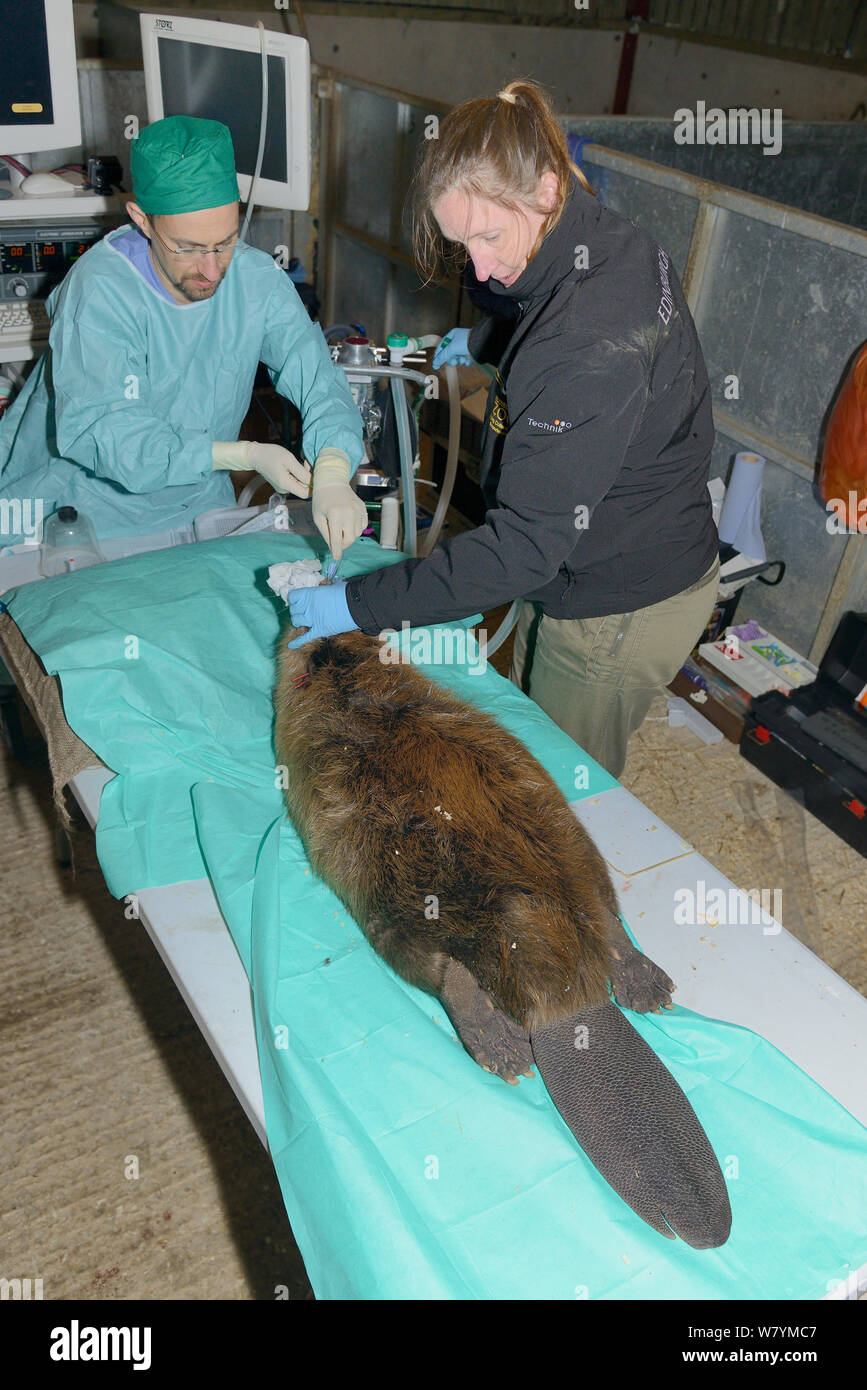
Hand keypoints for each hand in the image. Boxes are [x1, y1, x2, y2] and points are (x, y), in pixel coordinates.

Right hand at [247, 443, 311, 497]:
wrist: (255, 455)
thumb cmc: (271, 454)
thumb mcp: (289, 460)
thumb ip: (302, 473)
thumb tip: (314, 481)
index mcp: (286, 485)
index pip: (306, 494)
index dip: (313, 485)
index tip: (314, 472)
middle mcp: (284, 490)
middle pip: (304, 489)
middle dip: (309, 477)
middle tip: (307, 463)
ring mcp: (282, 488)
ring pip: (300, 485)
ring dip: (304, 475)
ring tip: (302, 463)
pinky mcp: (282, 484)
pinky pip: (294, 482)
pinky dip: (298, 475)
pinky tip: (295, 466)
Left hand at [288, 581, 358, 646]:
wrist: (358, 605)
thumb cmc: (347, 593)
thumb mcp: (331, 586)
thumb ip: (323, 589)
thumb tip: (324, 589)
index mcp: (310, 594)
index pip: (292, 597)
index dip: (294, 599)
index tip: (297, 600)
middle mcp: (308, 606)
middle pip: (293, 610)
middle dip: (296, 611)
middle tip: (303, 611)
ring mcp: (313, 619)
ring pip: (296, 622)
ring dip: (298, 622)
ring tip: (304, 621)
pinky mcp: (320, 630)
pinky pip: (305, 638)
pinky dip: (297, 642)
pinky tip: (291, 645)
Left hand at [311, 447, 367, 561]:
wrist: (333, 482)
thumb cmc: (322, 501)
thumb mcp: (318, 518)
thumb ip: (326, 534)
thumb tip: (334, 548)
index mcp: (335, 515)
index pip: (337, 539)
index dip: (337, 551)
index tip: (336, 558)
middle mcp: (349, 513)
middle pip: (350, 539)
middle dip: (343, 544)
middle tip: (337, 543)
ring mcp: (358, 510)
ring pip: (357, 533)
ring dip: (349, 536)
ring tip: (341, 529)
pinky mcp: (363, 508)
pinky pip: (363, 526)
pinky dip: (356, 528)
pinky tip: (348, 522)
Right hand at [432, 327, 473, 369]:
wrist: (482, 343)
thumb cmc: (466, 342)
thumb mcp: (451, 349)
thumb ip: (442, 356)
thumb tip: (435, 363)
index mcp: (452, 335)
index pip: (442, 346)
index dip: (439, 355)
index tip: (436, 364)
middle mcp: (458, 339)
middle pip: (450, 353)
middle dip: (452, 359)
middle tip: (454, 362)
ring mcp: (465, 345)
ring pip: (457, 356)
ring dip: (459, 360)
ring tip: (463, 360)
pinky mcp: (471, 351)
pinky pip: (465, 358)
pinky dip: (466, 361)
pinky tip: (468, 362)